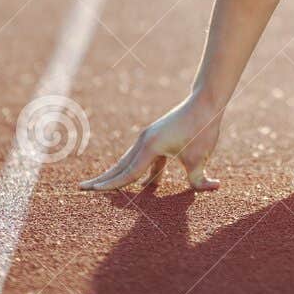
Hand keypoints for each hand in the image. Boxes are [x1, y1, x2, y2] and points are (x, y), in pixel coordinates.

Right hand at [79, 94, 222, 193]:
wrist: (206, 103)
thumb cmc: (202, 130)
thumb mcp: (200, 159)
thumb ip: (199, 180)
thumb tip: (210, 188)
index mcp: (150, 147)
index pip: (128, 173)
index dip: (111, 185)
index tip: (93, 191)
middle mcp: (145, 141)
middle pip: (120, 165)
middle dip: (103, 179)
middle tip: (82, 188)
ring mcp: (150, 138)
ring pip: (131, 162)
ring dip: (120, 175)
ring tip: (103, 186)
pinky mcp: (158, 138)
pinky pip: (147, 159)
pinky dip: (145, 171)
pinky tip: (148, 185)